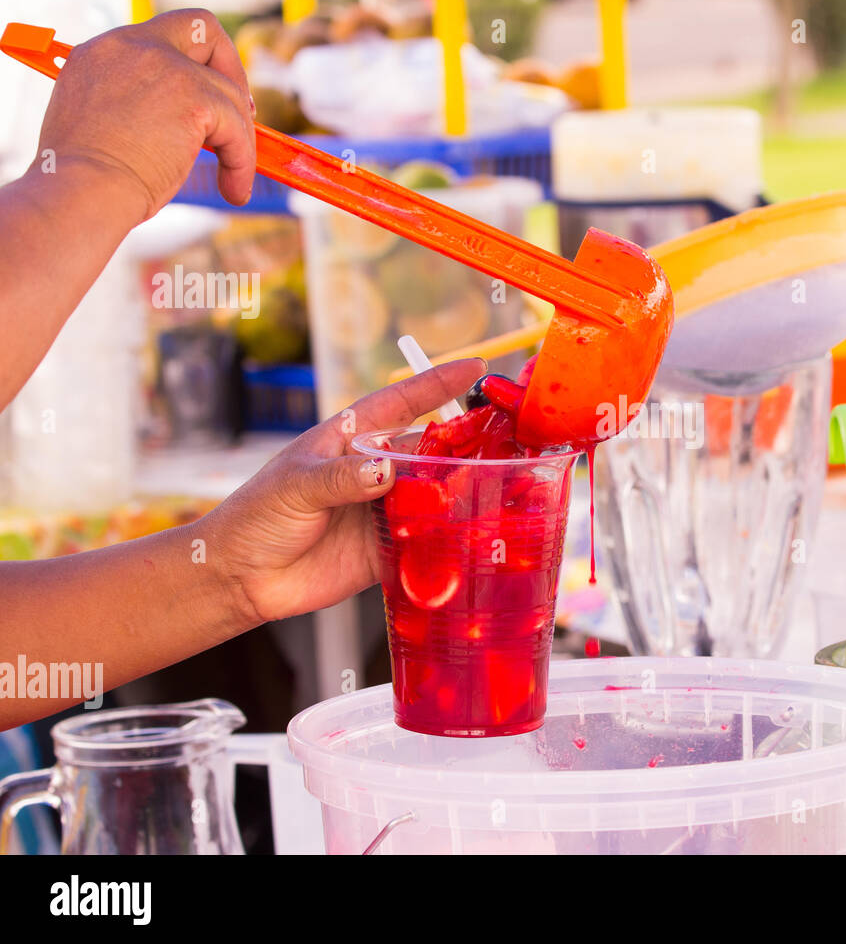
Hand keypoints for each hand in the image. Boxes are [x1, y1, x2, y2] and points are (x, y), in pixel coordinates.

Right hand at [34, 9, 256, 217]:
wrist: (80, 192)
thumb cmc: (84, 177)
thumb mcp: (98, 120)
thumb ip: (133, 103)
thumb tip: (172, 121)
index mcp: (106, 51)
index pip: (164, 35)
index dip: (195, 61)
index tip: (207, 96)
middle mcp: (133, 47)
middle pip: (203, 28)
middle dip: (231, 69)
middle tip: (241, 116)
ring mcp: (165, 67)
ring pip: (230, 93)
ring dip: (240, 139)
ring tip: (233, 178)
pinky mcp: (194, 99)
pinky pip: (239, 129)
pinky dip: (242, 162)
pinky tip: (234, 188)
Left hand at [200, 358, 485, 626]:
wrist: (240, 578)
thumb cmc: (256, 516)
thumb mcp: (295, 486)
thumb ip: (341, 477)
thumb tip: (386, 471)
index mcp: (353, 440)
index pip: (402, 402)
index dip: (438, 384)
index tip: (475, 365)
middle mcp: (375, 471)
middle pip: (431, 450)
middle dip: (468, 442)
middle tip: (507, 441)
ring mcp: (384, 509)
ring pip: (436, 495)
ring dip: (465, 492)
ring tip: (503, 487)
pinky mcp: (388, 549)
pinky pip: (427, 541)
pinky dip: (450, 539)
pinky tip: (474, 536)